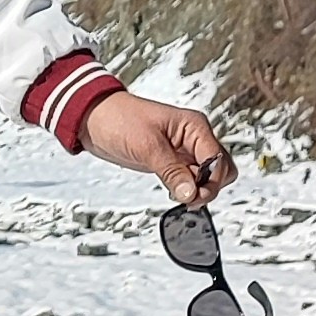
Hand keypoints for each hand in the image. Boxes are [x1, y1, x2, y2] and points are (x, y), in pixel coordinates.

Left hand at [75, 90, 236, 203]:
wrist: (95, 119)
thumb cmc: (119, 119)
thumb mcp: (147, 146)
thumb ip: (171, 171)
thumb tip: (190, 193)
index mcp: (195, 126)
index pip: (218, 160)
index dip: (210, 181)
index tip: (193, 196)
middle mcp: (194, 138)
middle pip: (220, 170)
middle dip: (209, 187)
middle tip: (187, 197)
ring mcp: (184, 151)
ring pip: (207, 177)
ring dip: (197, 189)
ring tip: (177, 194)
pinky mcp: (172, 162)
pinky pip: (190, 179)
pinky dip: (186, 189)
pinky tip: (173, 192)